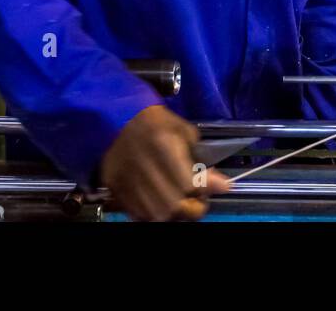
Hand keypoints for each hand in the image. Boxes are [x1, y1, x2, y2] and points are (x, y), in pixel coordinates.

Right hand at [99, 105, 231, 220]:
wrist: (119, 120)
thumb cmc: (158, 123)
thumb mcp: (185, 133)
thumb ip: (202, 161)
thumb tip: (221, 186)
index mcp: (163, 145)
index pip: (190, 183)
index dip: (206, 189)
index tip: (217, 187)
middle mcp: (144, 165)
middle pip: (174, 205)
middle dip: (192, 207)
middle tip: (197, 200)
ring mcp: (127, 180)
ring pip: (157, 214)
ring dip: (174, 213)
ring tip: (180, 203)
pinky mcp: (115, 189)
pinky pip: (139, 214)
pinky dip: (154, 214)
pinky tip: (162, 203)